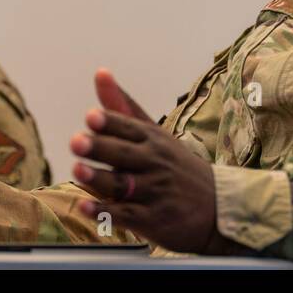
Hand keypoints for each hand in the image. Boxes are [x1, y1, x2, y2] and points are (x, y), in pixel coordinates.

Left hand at [70, 68, 240, 254]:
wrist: (216, 206)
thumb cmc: (174, 164)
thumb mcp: (154, 132)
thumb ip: (122, 106)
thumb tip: (100, 72)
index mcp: (153, 138)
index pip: (128, 128)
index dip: (109, 123)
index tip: (91, 117)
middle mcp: (154, 163)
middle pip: (123, 154)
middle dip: (100, 148)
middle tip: (76, 142)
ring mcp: (154, 192)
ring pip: (123, 184)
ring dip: (98, 178)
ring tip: (77, 170)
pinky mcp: (153, 219)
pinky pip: (126, 215)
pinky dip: (105, 212)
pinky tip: (86, 207)